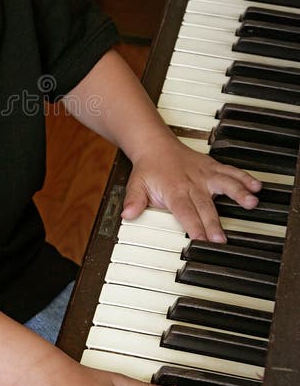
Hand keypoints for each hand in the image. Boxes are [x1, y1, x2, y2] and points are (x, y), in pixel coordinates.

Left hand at [122, 137, 261, 241]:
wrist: (155, 145)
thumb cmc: (149, 169)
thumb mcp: (136, 184)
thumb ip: (134, 201)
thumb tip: (127, 214)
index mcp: (174, 190)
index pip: (184, 212)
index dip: (193, 226)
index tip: (200, 240)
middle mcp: (192, 183)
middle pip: (205, 206)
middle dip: (214, 223)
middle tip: (222, 239)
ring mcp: (205, 175)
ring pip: (224, 184)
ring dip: (238, 193)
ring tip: (251, 202)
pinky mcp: (213, 168)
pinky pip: (231, 172)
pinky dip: (245, 178)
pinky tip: (257, 186)